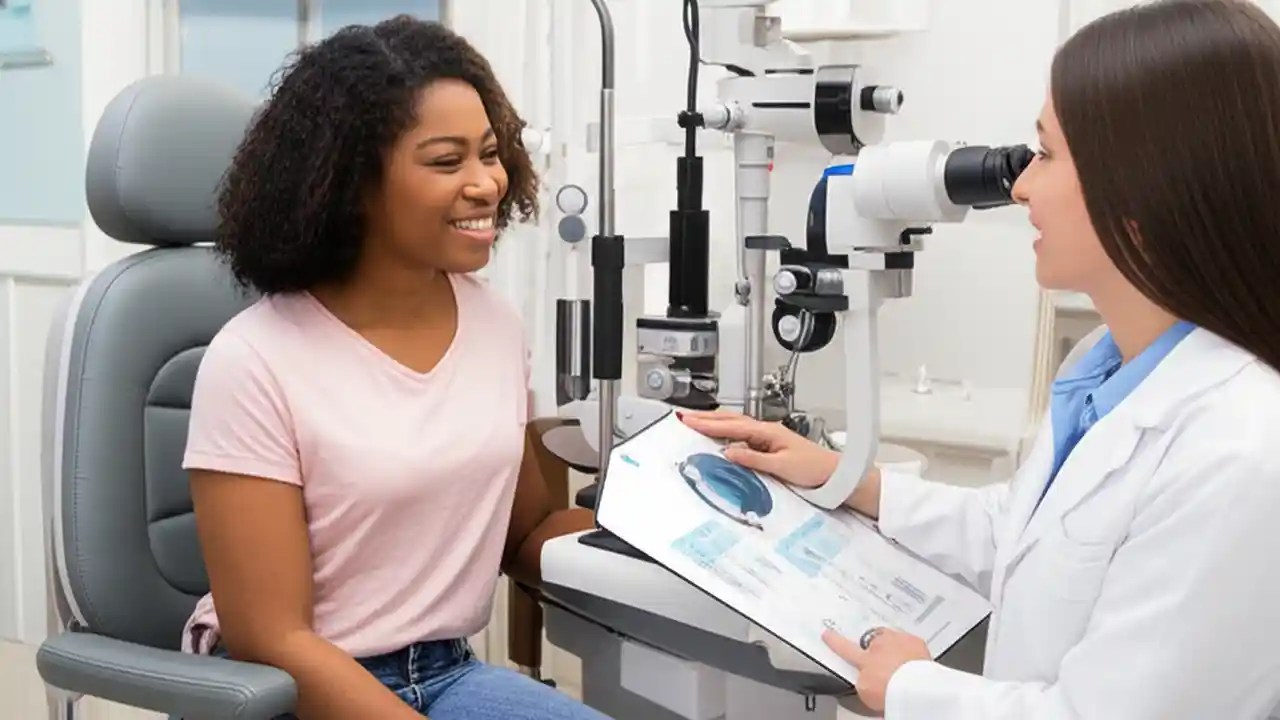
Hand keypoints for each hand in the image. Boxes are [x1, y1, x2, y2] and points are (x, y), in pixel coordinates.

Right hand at [677, 410, 837, 488]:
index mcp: (767, 431)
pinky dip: (726, 431)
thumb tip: (728, 451)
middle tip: (683, 417)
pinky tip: (719, 435)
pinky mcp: (770, 444)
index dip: (707, 423)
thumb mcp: (781, 467)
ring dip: (714, 422)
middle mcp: (766, 430)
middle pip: (730, 420)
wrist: (835, 474)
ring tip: (695, 421)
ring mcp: (768, 435)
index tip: (687, 421)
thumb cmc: (813, 469)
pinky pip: (742, 433)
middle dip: (705, 418)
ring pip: (735, 424)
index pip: (731, 425)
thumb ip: (753, 459)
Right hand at [823, 627, 930, 712]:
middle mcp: (878, 646)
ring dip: (894, 647)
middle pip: (872, 641)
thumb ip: (862, 681)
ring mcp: (897, 641)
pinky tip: (914, 662)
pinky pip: (909, 641)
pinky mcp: (915, 641)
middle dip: (876, 648)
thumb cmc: (891, 693)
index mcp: (864, 661)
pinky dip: (911, 649)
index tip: (827, 634)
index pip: (844, 649)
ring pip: (891, 638)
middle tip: (883, 663)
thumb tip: (866, 680)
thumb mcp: (866, 692)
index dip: (835, 641)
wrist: (916, 689)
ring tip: (901, 664)